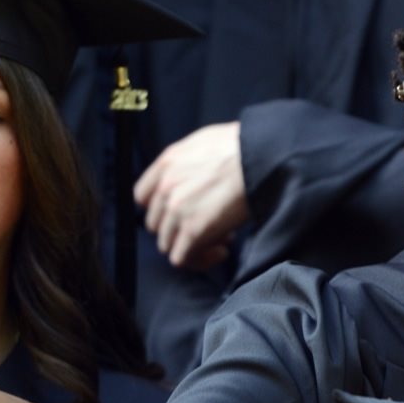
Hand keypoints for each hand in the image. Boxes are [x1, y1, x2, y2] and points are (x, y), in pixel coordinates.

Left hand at [134, 121, 247, 270]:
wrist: (261, 158)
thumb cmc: (243, 147)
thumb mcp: (203, 142)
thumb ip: (186, 161)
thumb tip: (191, 176)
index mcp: (166, 164)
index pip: (142, 197)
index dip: (160, 209)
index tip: (178, 214)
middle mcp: (165, 188)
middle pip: (155, 224)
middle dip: (178, 229)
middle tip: (206, 227)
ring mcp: (176, 210)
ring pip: (167, 244)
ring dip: (191, 245)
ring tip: (221, 238)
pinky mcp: (193, 230)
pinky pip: (182, 258)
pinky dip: (200, 260)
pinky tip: (222, 251)